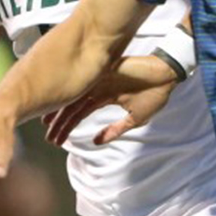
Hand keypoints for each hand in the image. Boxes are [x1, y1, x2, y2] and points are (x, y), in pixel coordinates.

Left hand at [43, 55, 180, 146]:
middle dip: (59, 123)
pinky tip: (58, 108)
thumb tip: (96, 142)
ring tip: (48, 128)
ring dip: (60, 113)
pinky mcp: (102, 73)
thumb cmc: (155, 94)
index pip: (80, 113)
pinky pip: (82, 87)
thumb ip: (115, 130)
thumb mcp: (134, 119)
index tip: (57, 141)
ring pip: (73, 98)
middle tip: (49, 139)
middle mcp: (97, 87)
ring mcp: (98, 79)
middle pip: (71, 106)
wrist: (167, 76)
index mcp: (104, 96)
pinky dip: (69, 98)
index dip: (67, 126)